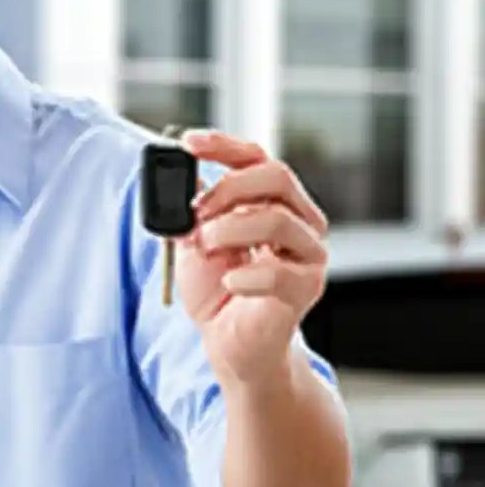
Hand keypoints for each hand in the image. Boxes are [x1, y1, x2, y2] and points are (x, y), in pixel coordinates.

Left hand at [174, 130, 328, 385]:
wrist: (229, 344)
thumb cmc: (217, 292)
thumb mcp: (193, 244)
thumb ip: (190, 214)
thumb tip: (178, 185)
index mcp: (272, 203)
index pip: (257, 158)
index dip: (224, 146)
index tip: (189, 143)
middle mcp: (297, 221)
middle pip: (276, 176)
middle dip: (229, 188)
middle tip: (198, 211)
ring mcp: (307, 253)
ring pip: (276, 219)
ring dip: (229, 231)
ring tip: (207, 249)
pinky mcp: (307, 287)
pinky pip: (279, 271)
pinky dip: (245, 275)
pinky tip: (230, 284)